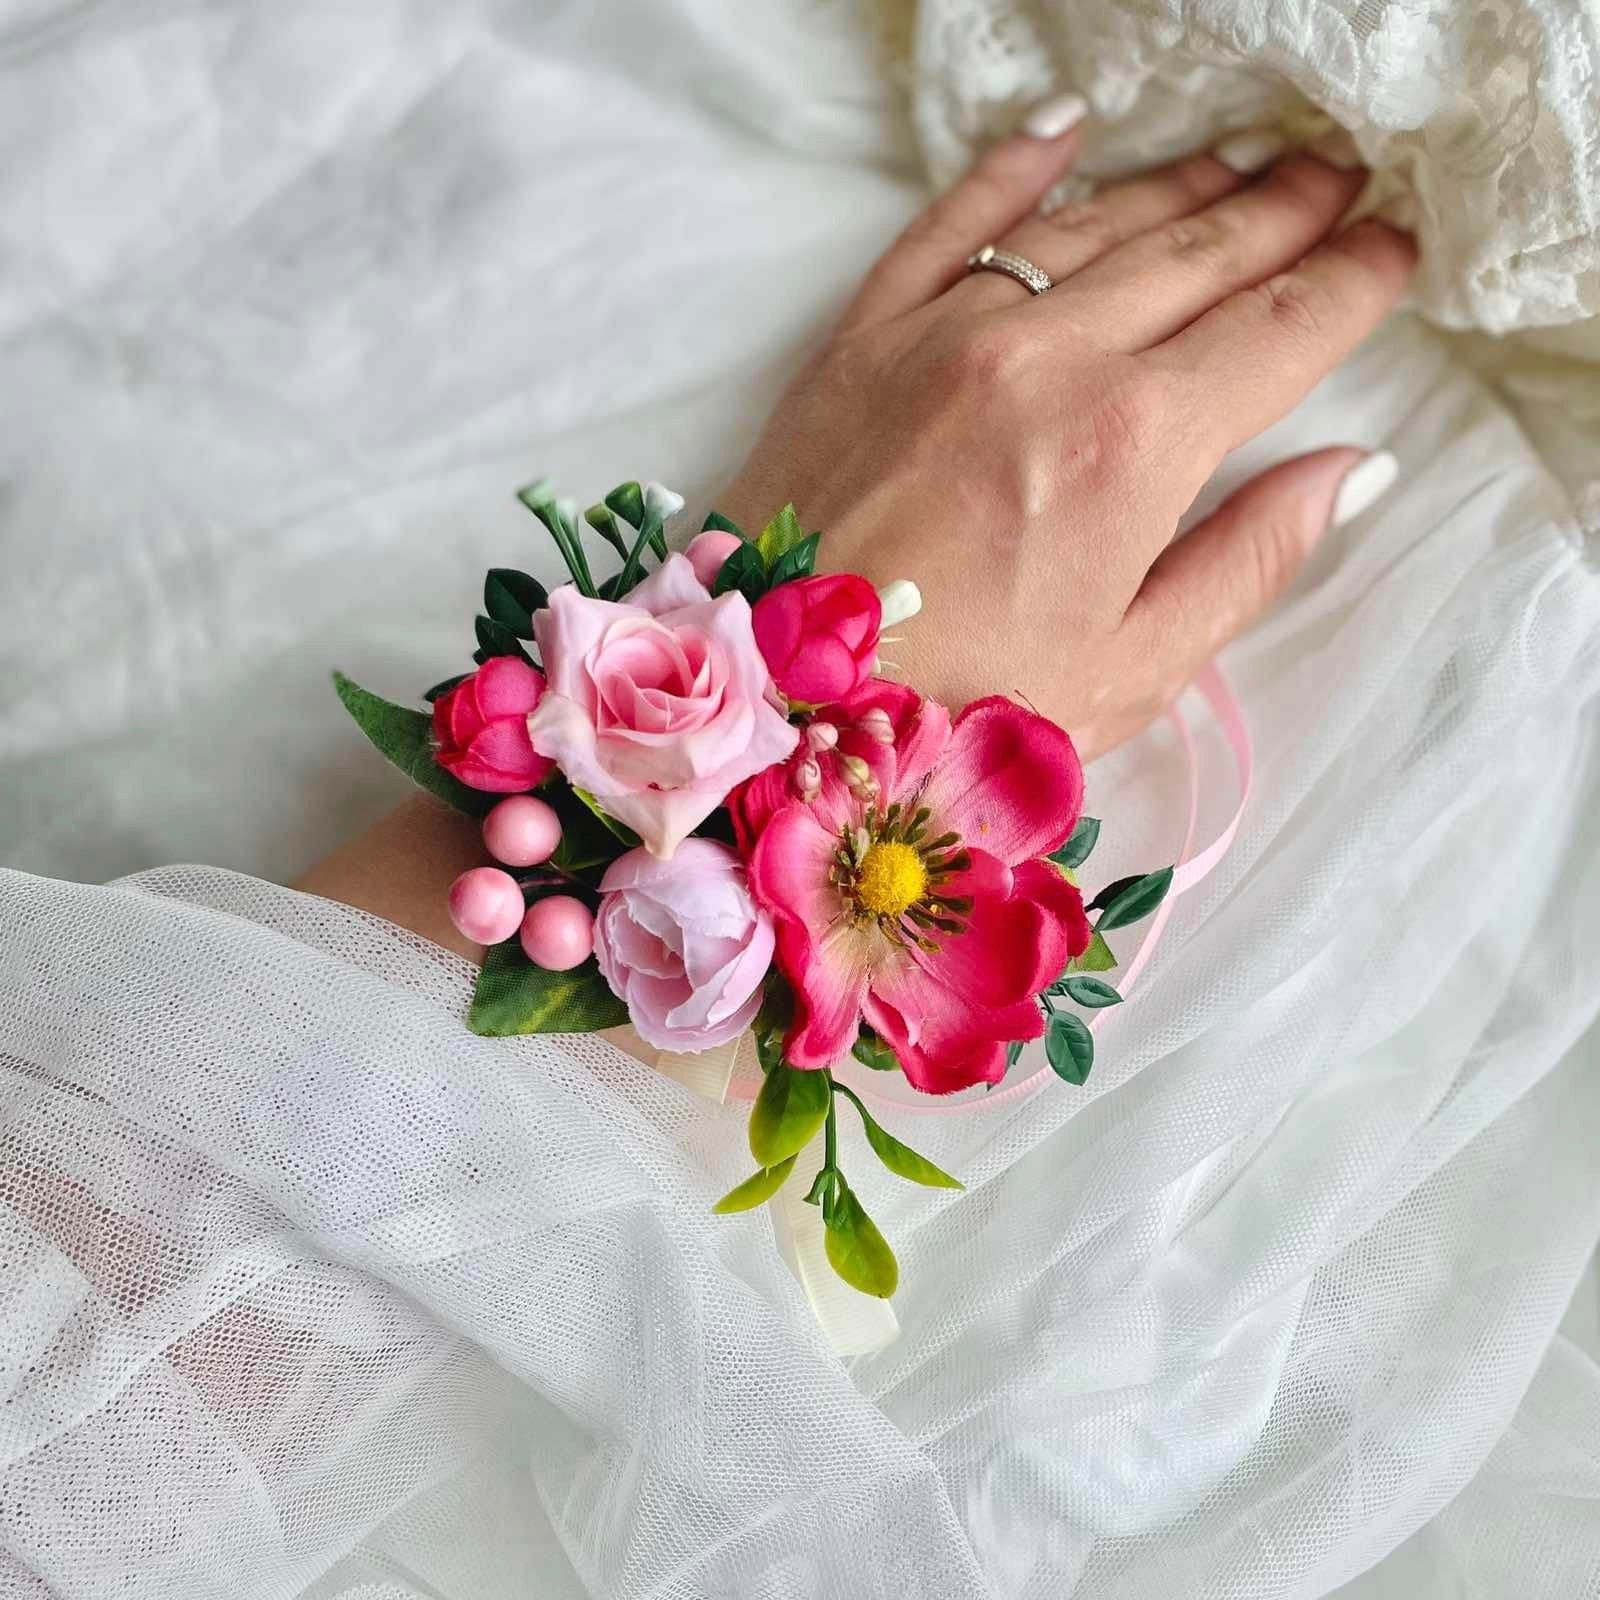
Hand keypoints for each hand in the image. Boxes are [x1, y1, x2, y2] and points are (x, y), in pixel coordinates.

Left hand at [719, 116, 1414, 756]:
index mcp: (1134, 447)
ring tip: (1244, 163)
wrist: (769, 709)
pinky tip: (1069, 127)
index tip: (1396, 250)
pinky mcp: (864, 336)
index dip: (1354, 282)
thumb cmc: (954, 712)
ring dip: (1181, 187)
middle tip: (1342, 179)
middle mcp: (1048, 360)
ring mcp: (946, 332)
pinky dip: (1017, 169)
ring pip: (1094, 224)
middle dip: (1285, 212)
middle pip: (1200, 254)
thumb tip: (1355, 466)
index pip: (1281, 330)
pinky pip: (953, 222)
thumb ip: (1251, 559)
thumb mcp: (1132, 670)